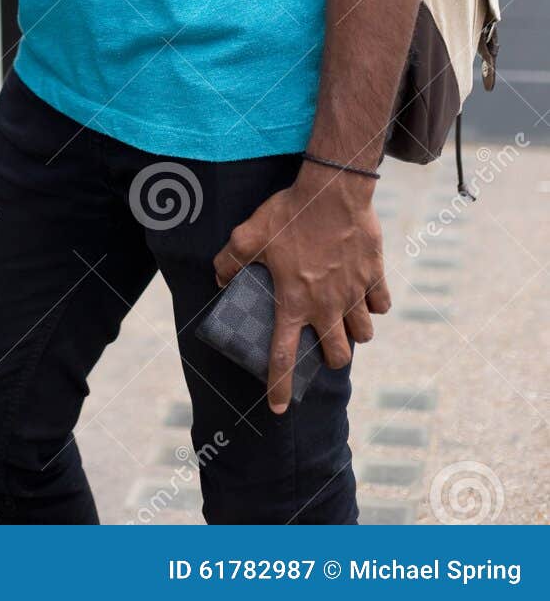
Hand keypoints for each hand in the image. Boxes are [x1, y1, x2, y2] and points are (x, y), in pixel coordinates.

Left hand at [212, 163, 390, 412]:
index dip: (280, 388)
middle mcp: (327, 307)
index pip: (284, 358)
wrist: (334, 190)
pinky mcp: (375, 277)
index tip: (279, 410)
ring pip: (364, 334)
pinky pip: (381, 304)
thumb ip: (230, 260)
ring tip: (343, 318)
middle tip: (324, 344)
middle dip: (331, 358)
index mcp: (294, 302)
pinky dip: (374, 305)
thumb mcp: (249, 234)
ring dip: (354, 332)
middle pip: (338, 357)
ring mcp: (354, 294)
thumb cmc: (290, 213)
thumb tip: (218, 277)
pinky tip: (363, 293)